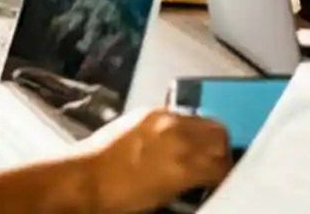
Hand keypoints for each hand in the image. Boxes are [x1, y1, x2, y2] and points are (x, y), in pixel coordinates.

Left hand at [76, 108, 231, 212]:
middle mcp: (178, 136)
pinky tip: (175, 140)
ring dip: (206, 135)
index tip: (224, 177)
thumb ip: (191, 181)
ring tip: (198, 150)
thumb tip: (204, 178)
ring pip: (203, 120)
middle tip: (218, 162)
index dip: (227, 172)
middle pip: (220, 135)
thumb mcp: (165, 197)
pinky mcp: (148, 112)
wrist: (82, 181)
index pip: (223, 163)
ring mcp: (163, 120)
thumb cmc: (115, 198)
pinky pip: (179, 114)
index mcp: (185, 165)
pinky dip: (184, 126)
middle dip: (222, 149)